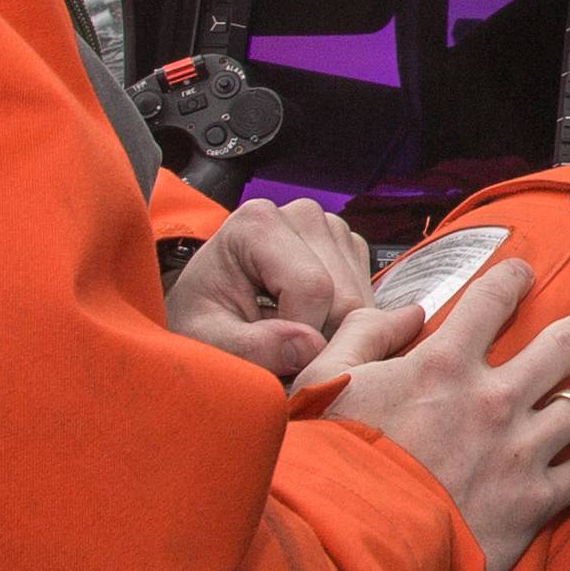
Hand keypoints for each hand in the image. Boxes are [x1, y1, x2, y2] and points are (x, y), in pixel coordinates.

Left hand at [164, 193, 377, 381]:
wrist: (208, 306)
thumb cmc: (201, 319)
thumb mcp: (207, 340)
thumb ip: (251, 346)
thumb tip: (310, 346)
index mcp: (258, 223)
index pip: (312, 287)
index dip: (300, 336)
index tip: (272, 356)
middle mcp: (302, 215)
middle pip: (345, 297)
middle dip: (319, 338)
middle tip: (280, 351)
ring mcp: (331, 229)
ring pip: (362, 303)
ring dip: (332, 333)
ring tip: (288, 335)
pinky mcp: (349, 249)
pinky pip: (368, 301)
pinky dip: (343, 324)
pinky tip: (308, 323)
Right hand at [306, 257, 569, 570]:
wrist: (350, 542)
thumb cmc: (329, 463)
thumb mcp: (324, 381)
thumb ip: (364, 335)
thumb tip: (407, 311)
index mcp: (442, 363)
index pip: (489, 302)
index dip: (511, 280)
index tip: (526, 272)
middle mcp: (492, 398)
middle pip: (565, 345)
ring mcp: (519, 450)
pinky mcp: (532, 501)